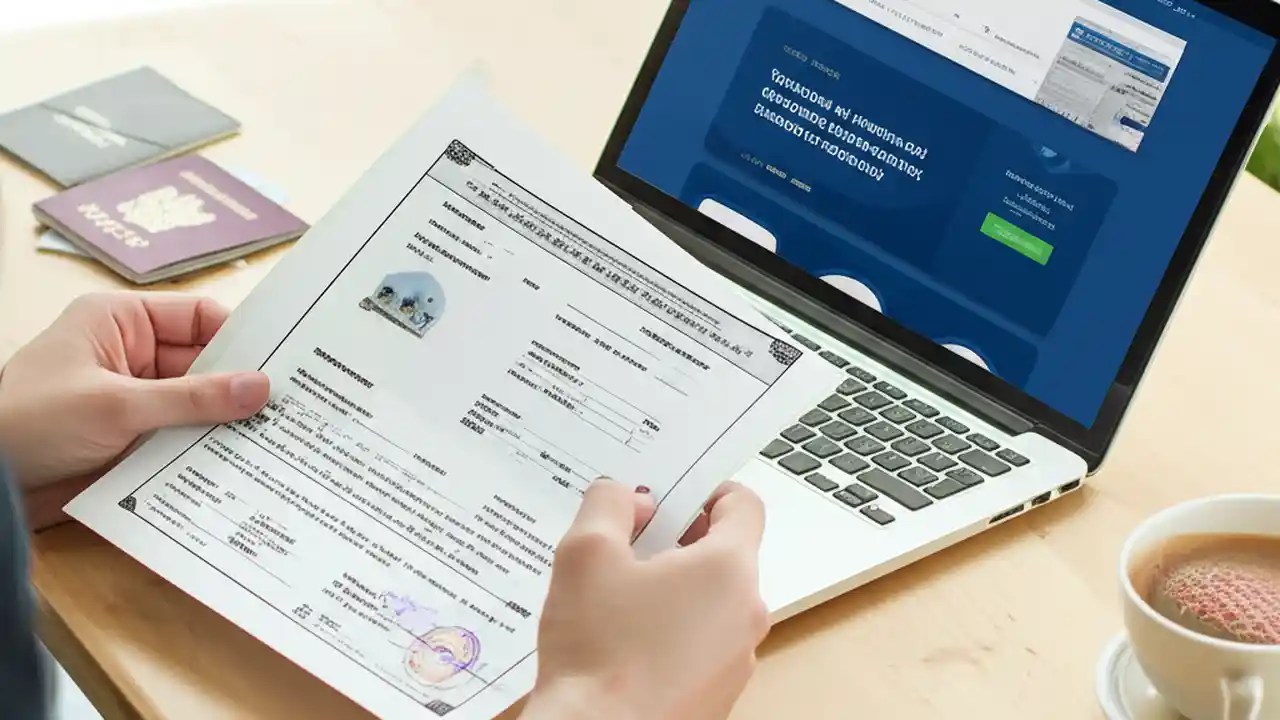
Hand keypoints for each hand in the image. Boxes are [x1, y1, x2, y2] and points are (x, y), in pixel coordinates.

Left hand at [0, 292, 269, 528]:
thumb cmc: (28, 424)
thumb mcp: (115, 406)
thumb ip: (192, 398)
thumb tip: (259, 388)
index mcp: (120, 321)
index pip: (198, 317)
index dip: (241, 337)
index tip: (285, 364)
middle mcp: (130, 354)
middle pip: (204, 363)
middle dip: (240, 386)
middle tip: (292, 407)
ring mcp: (131, 399)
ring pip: (196, 404)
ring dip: (225, 422)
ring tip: (278, 438)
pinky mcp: (131, 439)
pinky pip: (180, 437)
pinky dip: (205, 449)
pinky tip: (241, 462)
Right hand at [522, 479, 768, 719]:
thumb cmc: (597, 654)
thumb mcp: (585, 554)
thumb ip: (609, 504)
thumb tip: (628, 497)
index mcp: (728, 569)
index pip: (744, 505)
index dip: (707, 491)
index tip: (672, 495)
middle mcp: (747, 613)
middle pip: (725, 555)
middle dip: (677, 542)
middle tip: (626, 547)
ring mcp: (737, 659)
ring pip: (712, 602)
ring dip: (672, 589)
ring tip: (617, 600)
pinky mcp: (718, 693)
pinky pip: (703, 644)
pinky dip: (672, 632)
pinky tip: (624, 643)